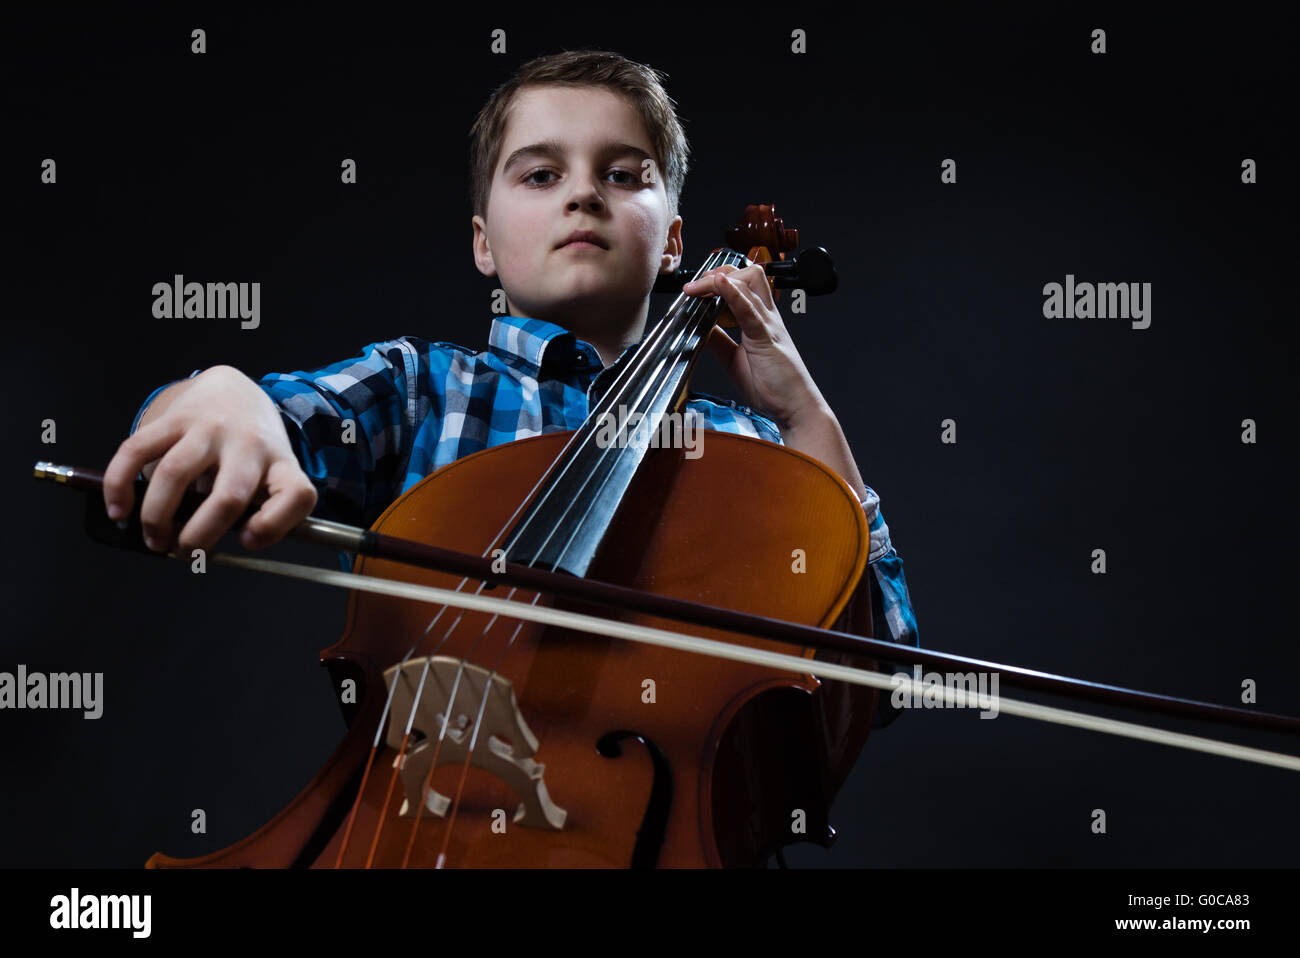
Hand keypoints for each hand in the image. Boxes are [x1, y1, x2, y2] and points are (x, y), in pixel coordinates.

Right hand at [102, 365, 317, 554]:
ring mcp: (211, 427)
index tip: (247, 540)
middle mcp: (249, 443)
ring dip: (157, 517)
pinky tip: (119, 510)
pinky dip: (121, 484)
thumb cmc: (252, 449)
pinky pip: (138, 449)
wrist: (236, 390)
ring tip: (154, 539)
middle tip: (184, 553)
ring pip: (175, 473)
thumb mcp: (272, 474)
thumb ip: (258, 510)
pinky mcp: (175, 417)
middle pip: (229, 496)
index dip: (273, 526)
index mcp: (281, 463)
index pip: (295, 494)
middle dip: (199, 535)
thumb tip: (213, 548)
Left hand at [681, 264, 828, 428]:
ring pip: (750, 284)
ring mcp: (768, 325)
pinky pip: (750, 310)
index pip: (743, 284)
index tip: (696, 289)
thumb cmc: (774, 386)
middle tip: (696, 286)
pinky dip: (733, 294)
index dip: (718, 280)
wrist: (796, 407)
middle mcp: (767, 317)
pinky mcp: (767, 338)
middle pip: (749, 275)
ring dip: (720, 280)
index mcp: (761, 320)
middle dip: (720, 272)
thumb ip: (720, 342)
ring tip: (698, 288)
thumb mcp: (735, 360)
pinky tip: (720, 285)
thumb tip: (700, 329)